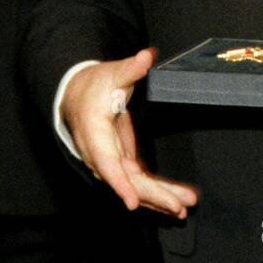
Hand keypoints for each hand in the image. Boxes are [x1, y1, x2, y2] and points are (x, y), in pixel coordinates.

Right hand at [60, 47, 198, 217]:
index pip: (106, 163)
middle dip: (152, 196)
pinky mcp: (123, 163)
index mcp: (94, 133)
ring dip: (159, 198)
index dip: (119, 183)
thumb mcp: (111, 74)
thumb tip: (147, 56)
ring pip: (135, 186)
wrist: (77, 96)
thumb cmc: (93, 86)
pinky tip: (176, 202)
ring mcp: (112, 161)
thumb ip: (130, 68)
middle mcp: (101, 154)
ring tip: (184, 206)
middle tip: (177, 206)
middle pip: (126, 181)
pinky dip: (157, 193)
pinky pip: (139, 183)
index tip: (132, 201)